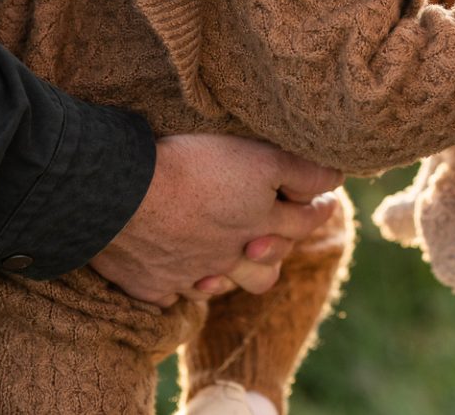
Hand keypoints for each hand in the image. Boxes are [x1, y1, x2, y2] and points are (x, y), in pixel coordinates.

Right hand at [90, 134, 341, 305]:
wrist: (118, 194)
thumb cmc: (192, 168)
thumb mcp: (258, 158)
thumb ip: (300, 172)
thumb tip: (335, 180)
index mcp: (260, 225)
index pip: (306, 222)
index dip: (320, 207)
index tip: (324, 200)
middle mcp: (230, 257)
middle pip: (267, 271)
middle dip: (275, 252)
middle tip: (268, 230)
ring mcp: (189, 276)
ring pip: (222, 287)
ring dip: (229, 274)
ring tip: (225, 253)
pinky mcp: (152, 286)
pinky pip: (173, 296)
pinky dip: (178, 282)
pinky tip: (174, 263)